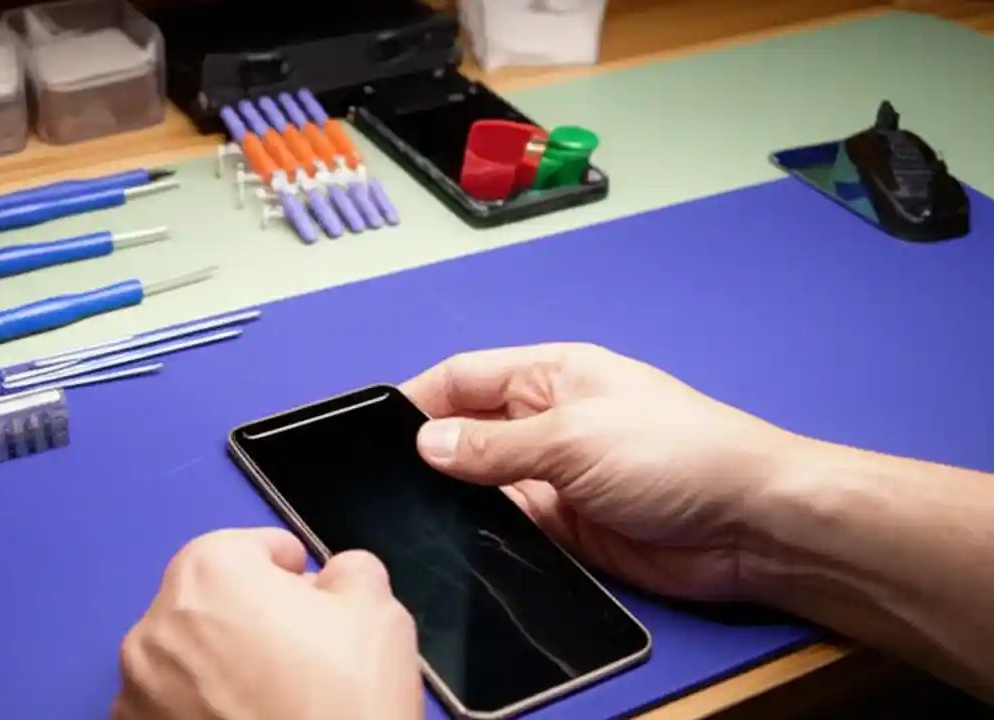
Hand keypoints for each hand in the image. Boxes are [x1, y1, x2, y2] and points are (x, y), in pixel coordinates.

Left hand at [111, 528, 422, 719]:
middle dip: (251, 615)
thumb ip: (350, 572)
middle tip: (299, 651)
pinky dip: (195, 710)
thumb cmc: (345, 702)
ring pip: (185, 655)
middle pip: (211, 599)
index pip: (251, 548)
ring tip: (271, 697)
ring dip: (218, 662)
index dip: (290, 570)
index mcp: (210, 572)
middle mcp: (156, 624)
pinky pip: (167, 706)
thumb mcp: (378, 612)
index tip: (311, 595)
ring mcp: (135, 689)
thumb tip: (333, 578)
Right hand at [400, 343, 803, 601]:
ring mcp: (551, 477)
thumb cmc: (672, 451)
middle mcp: (543, 422)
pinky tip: (451, 544)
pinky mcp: (563, 528)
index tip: (369, 430)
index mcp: (549, 375)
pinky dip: (481, 533)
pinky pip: (506, 526)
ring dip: (453, 498)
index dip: (416, 399)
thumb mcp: (572, 437)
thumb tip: (425, 444)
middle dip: (427, 454)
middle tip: (379, 484)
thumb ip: (494, 444)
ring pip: (480, 483)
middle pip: (465, 431)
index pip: (463, 377)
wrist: (749, 525)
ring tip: (406, 516)